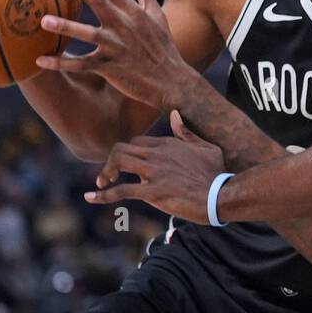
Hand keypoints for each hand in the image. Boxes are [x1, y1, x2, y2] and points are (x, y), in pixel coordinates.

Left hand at [36, 0, 194, 111]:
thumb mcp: (157, 14)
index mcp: (132, 11)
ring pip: (87, 34)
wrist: (172, 80)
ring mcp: (116, 46)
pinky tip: (40, 61)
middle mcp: (123, 25)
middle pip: (97, 0)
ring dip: (65, 26)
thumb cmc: (163, 46)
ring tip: (43, 19)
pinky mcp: (110, 67)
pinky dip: (61, 63)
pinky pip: (82, 65)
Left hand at [84, 110, 225, 223]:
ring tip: (102, 183)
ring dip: (106, 172)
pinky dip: (102, 195)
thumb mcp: (205, 147)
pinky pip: (121, 190)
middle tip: (108, 176)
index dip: (127, 153)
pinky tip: (90, 198)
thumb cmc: (216, 173)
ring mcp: (154, 172)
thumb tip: (174, 115)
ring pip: (118, 161)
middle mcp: (158, 154)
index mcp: (168, 144)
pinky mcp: (153, 191)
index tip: (125, 167)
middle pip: (122, 148)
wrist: (221, 194)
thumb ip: (187, 133)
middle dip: (111, 161)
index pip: (137, 142)